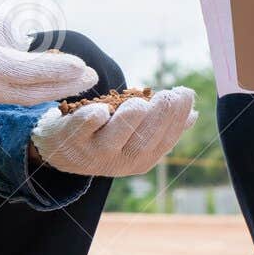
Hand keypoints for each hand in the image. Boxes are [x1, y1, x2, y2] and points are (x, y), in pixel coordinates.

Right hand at [0, 0, 97, 107]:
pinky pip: (3, 96)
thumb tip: (25, 44)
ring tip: (73, 81)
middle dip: (62, 85)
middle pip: (29, 92)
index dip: (58, 69)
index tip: (83, 65)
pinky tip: (40, 83)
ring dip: (47, 90)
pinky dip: (27, 91)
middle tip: (92, 77)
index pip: (28, 71)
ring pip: (17, 98)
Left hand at [30, 88, 198, 176]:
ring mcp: (93, 151)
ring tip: (138, 101)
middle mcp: (118, 161)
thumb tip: (193, 114)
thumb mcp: (133, 135)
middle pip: (145, 141)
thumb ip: (160, 125)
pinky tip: (100, 110)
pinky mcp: (71, 139)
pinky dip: (93, 117)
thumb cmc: (104, 136)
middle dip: (160, 115)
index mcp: (139, 160)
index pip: (165, 140)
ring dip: (130, 116)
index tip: (186, 93)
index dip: (177, 118)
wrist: (60, 148)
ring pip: (117, 135)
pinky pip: (83, 126)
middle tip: (168, 93)